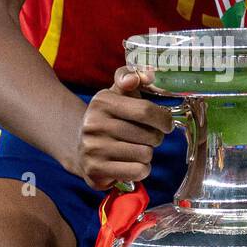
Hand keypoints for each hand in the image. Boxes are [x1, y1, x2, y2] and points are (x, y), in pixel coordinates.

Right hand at [75, 66, 173, 189]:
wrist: (80, 147)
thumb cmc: (109, 118)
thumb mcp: (116, 94)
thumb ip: (131, 77)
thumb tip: (149, 74)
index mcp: (102, 101)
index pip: (145, 110)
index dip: (163, 119)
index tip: (165, 124)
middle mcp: (94, 124)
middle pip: (149, 135)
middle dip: (155, 138)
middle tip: (146, 137)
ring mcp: (93, 149)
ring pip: (145, 154)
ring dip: (146, 154)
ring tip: (134, 149)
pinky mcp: (95, 171)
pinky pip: (138, 171)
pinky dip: (141, 169)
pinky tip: (130, 163)